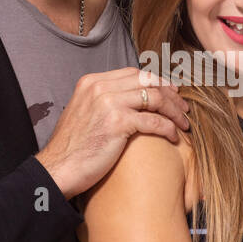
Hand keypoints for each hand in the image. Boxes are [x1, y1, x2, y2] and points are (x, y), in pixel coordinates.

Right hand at [36, 67, 190, 199]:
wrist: (58, 168)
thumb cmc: (73, 148)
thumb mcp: (84, 112)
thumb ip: (103, 101)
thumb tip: (129, 100)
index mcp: (92, 82)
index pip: (134, 73)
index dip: (156, 82)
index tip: (171, 94)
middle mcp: (100, 87)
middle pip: (148, 81)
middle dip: (170, 94)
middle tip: (183, 108)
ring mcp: (108, 102)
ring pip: (155, 98)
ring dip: (174, 111)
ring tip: (183, 124)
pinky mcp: (117, 122)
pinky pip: (153, 120)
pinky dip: (168, 128)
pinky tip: (173, 137)